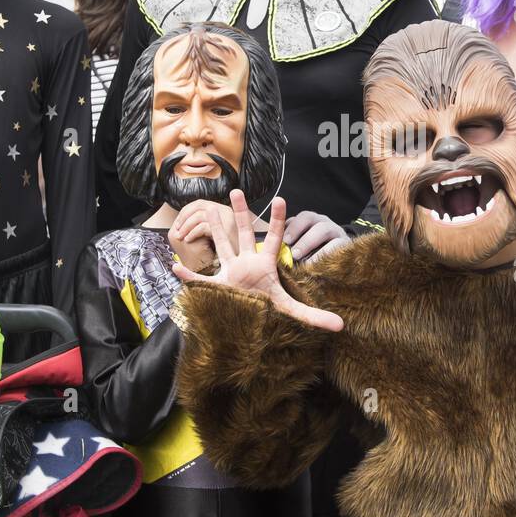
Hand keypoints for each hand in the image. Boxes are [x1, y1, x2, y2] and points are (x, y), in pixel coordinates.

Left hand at [169, 199, 238, 272]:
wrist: (230, 272)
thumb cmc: (219, 257)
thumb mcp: (210, 237)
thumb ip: (202, 224)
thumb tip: (184, 217)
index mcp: (224, 212)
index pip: (200, 203)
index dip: (187, 211)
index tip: (179, 223)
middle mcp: (227, 212)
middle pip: (199, 204)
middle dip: (185, 215)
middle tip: (178, 227)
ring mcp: (228, 220)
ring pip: (200, 214)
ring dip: (186, 225)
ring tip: (181, 235)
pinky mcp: (227, 231)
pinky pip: (203, 226)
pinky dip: (193, 233)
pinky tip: (189, 239)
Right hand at [171, 189, 343, 331]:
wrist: (252, 320)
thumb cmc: (270, 308)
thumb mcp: (291, 310)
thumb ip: (314, 316)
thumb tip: (340, 326)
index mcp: (264, 264)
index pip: (275, 237)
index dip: (279, 220)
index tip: (283, 199)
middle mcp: (246, 262)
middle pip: (243, 233)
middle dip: (240, 213)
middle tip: (236, 190)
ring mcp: (231, 271)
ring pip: (221, 245)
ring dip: (213, 229)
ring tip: (207, 209)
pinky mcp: (217, 285)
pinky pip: (200, 281)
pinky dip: (187, 277)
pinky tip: (175, 268)